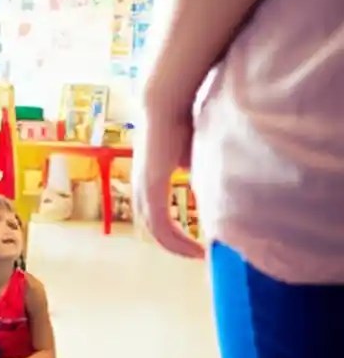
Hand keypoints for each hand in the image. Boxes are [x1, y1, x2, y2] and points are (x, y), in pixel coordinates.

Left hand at [132, 108, 204, 258]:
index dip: (172, 233)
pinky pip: (160, 222)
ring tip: (198, 255)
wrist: (168, 101)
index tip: (195, 244)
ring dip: (176, 246)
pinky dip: (174, 239)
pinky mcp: (152, 186)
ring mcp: (144, 187)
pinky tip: (193, 247)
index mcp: (149, 180)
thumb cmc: (183, 121)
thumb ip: (199, 172)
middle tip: (197, 256)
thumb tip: (217, 186)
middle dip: (175, 246)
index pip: (155, 215)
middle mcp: (141, 186)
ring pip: (155, 229)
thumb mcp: (194, 155)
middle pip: (152, 227)